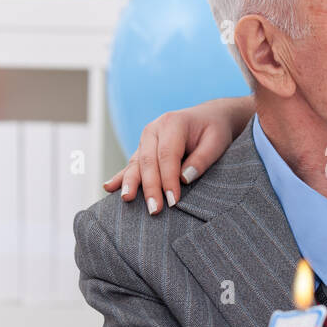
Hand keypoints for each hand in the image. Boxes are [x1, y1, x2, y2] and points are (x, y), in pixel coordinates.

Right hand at [102, 95, 254, 213]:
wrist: (208, 117)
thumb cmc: (214, 130)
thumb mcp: (217, 142)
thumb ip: (202, 159)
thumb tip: (184, 179)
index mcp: (172, 123)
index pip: (167, 155)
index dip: (168, 179)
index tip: (173, 201)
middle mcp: (154, 130)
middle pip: (148, 161)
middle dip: (150, 187)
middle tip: (155, 210)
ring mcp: (146, 139)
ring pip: (136, 163)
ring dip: (131, 183)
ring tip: (126, 199)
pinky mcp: (143, 149)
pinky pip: (132, 164)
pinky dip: (121, 176)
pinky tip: (108, 187)